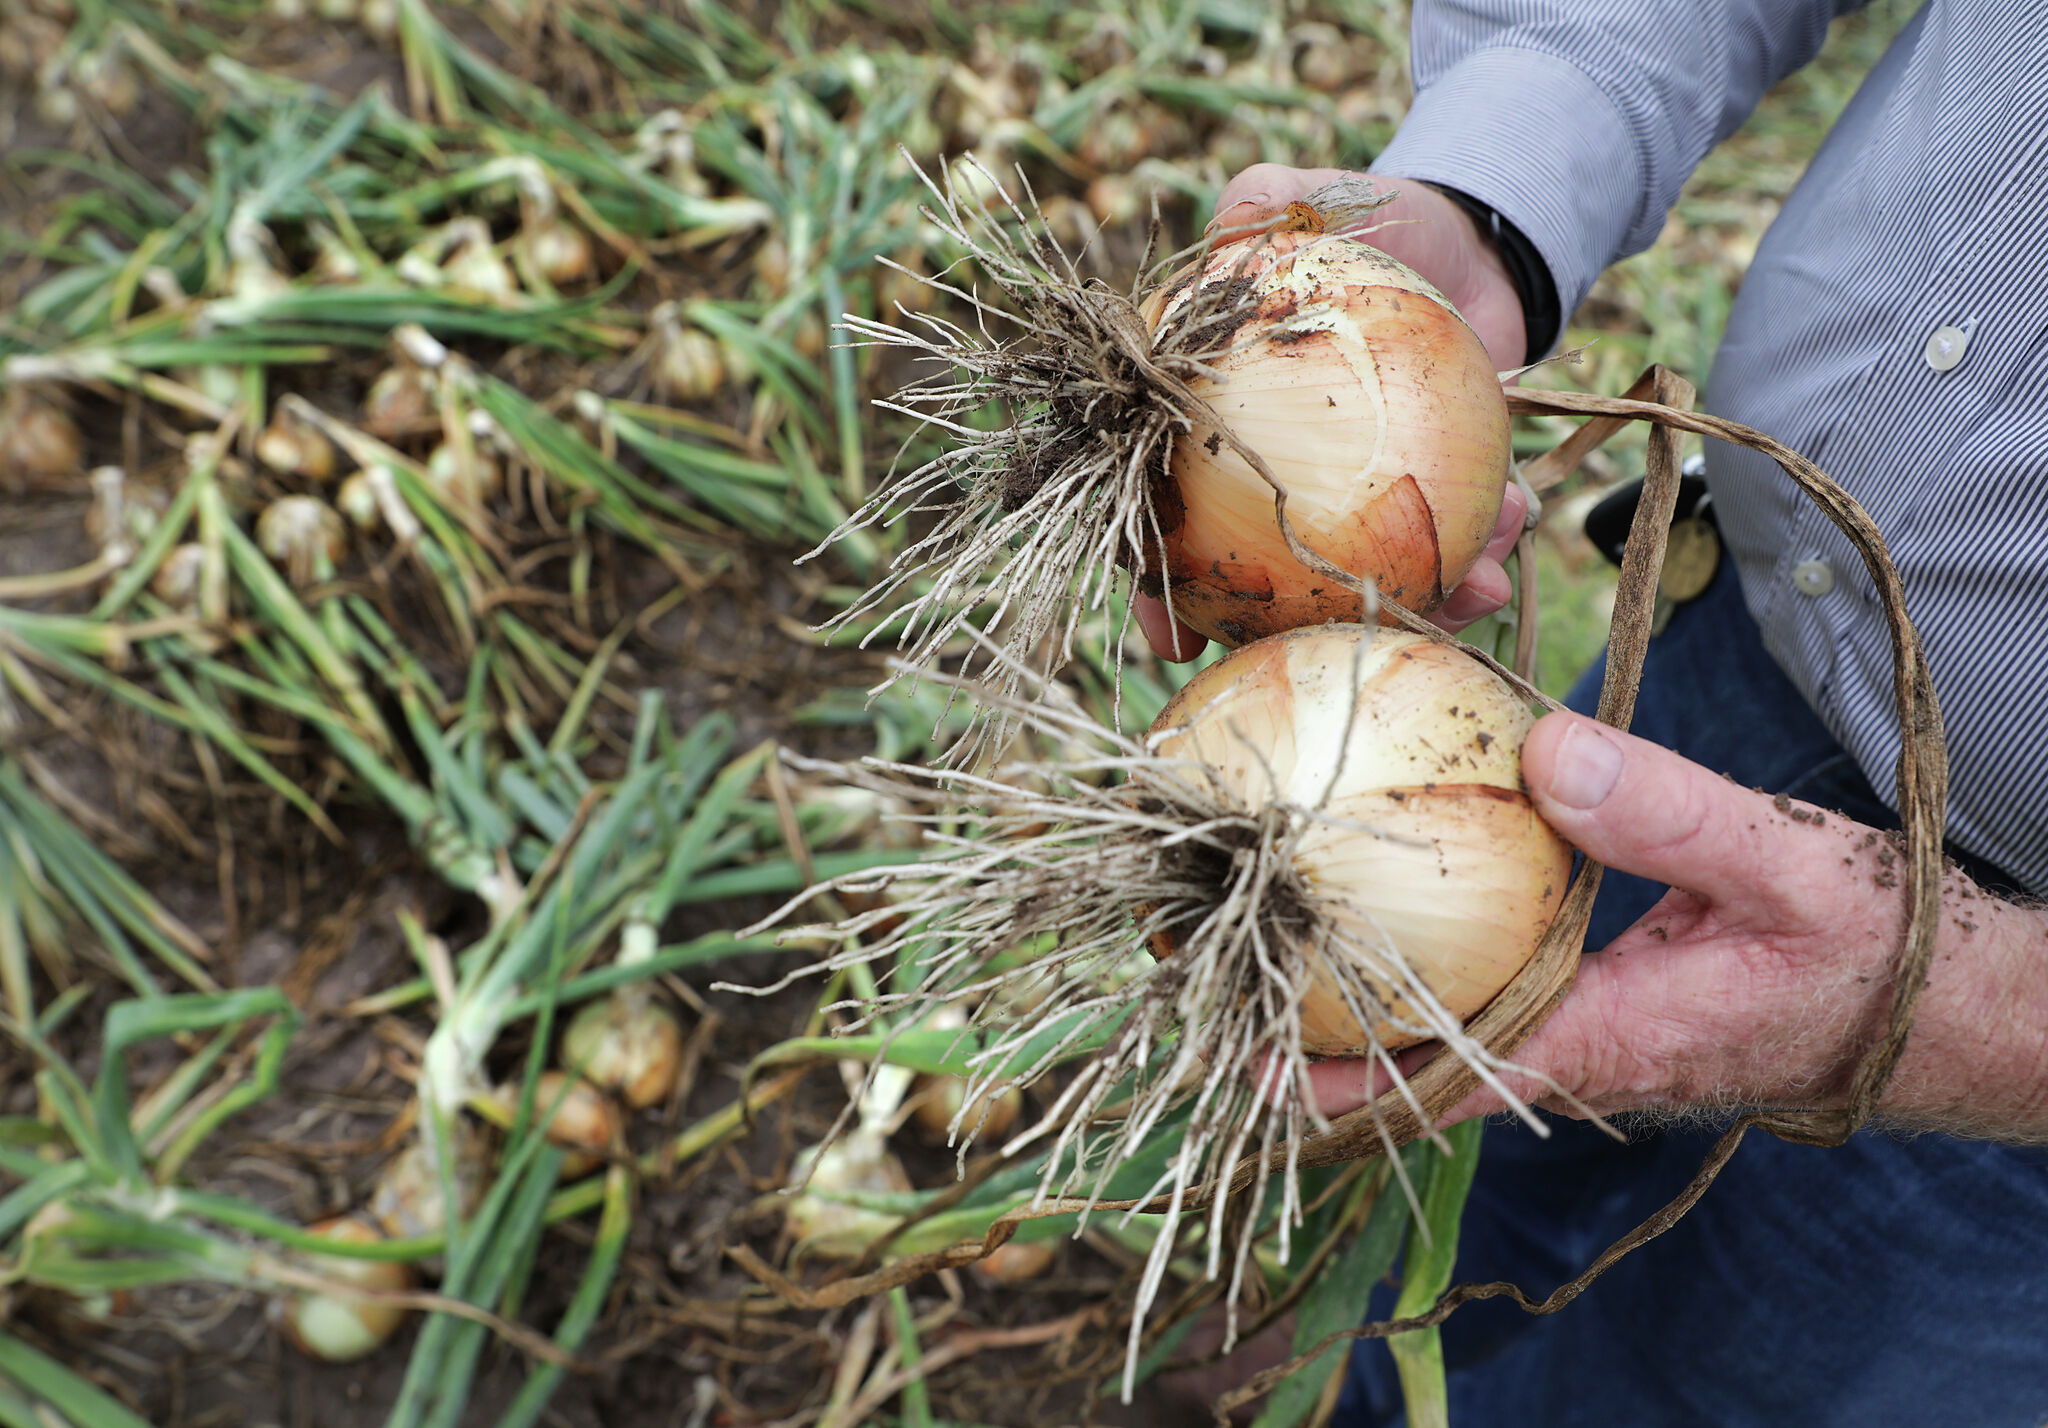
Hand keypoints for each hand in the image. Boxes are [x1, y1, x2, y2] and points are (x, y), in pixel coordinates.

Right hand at [1134, 166, 1527, 661]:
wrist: (1472, 239)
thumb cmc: (1369, 222)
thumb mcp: (1303, 201)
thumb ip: (1259, 206)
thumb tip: (1225, 229)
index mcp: (1224, 432)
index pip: (1168, 520)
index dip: (1156, 587)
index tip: (1171, 638)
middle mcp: (1286, 485)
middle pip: (1270, 587)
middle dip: (1301, 633)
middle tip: (1334, 644)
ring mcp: (1366, 504)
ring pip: (1375, 581)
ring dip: (1420, 602)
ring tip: (1467, 591)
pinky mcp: (1442, 499)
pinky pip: (1460, 539)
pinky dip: (1486, 547)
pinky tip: (1513, 534)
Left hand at [1304, 713, 2047, 1141]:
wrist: (1932, 999)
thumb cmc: (1871, 949)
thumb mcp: (1784, 866)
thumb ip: (1667, 812)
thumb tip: (1541, 753)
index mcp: (1609, 1040)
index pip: (1451, 1080)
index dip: (1345, 1080)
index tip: (1248, 1059)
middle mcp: (1578, 1050)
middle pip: (1420, 1059)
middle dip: (1319, 1032)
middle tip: (1212, 978)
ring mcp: (1584, 1028)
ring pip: (1449, 1024)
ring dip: (1361, 992)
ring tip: (1259, 933)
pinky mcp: (1596, 994)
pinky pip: (1493, 983)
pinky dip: (1431, 948)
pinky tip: (1382, 890)